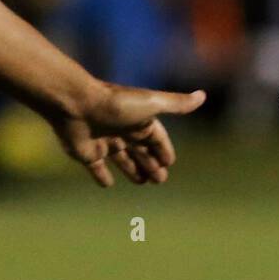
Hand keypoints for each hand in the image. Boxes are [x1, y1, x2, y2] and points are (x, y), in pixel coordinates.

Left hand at [51, 82, 205, 187]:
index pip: (156, 138)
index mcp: (139, 120)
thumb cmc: (116, 105)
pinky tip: (108, 184)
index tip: (170, 163)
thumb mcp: (150, 104)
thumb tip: (203, 95)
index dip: (163, 149)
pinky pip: (96, 168)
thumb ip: (176, 103)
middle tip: (160, 180)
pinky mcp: (86, 152)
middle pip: (140, 150)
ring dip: (133, 170)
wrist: (75, 104)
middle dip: (151, 163)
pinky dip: (102, 176)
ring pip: (122, 159)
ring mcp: (103, 141)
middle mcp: (121, 130)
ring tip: (143, 182)